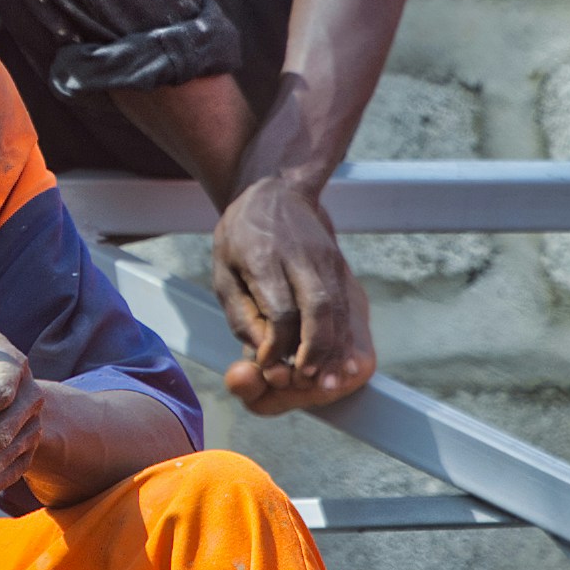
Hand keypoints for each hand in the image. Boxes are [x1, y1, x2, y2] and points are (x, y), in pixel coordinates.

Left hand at [211, 171, 373, 412]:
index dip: (276, 344)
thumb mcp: (223, 270)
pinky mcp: (339, 265)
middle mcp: (301, 257)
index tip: (267, 363)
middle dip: (315, 350)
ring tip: (327, 380)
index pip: (280, 309)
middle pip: (318, 308)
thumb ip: (239, 312)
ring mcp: (325, 259)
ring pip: (338, 309)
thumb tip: (262, 351)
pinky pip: (346, 307)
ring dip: (334, 349)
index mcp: (264, 256)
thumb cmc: (241, 235)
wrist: (276, 189)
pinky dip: (344, 337)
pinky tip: (340, 361)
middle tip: (305, 377)